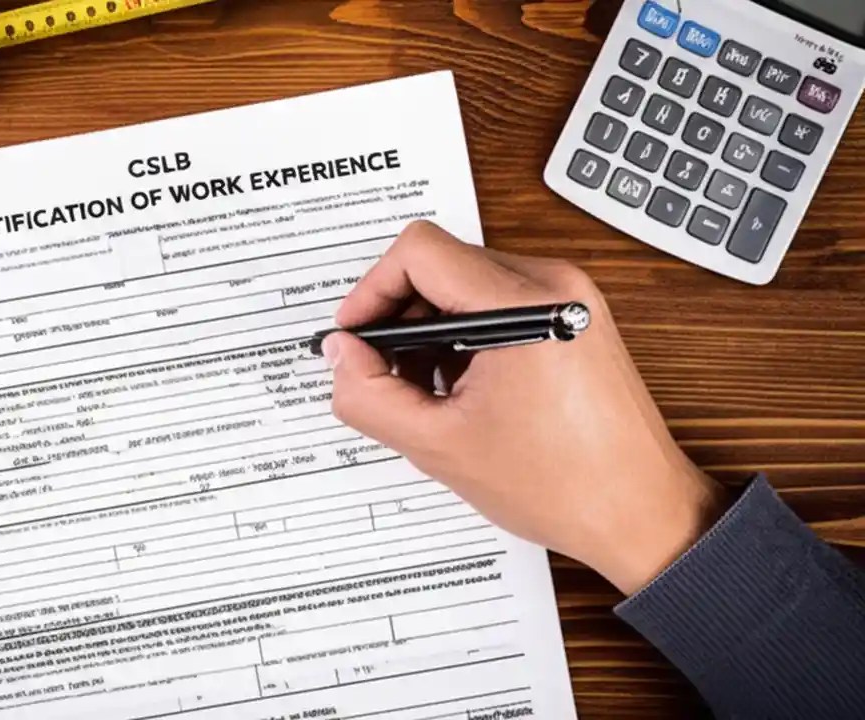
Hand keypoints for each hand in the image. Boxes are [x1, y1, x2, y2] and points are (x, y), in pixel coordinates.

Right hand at [322, 221, 727, 594]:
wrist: (641, 512)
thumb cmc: (565, 484)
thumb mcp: (439, 446)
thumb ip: (370, 396)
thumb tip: (342, 356)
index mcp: (524, 304)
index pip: (419, 252)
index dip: (371, 291)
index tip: (356, 336)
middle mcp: (553, 285)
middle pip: (441, 264)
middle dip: (399, 317)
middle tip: (382, 373)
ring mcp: (569, 299)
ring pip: (466, 284)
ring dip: (431, 330)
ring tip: (428, 391)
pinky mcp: (572, 317)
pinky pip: (497, 304)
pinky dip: (464, 337)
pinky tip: (461, 389)